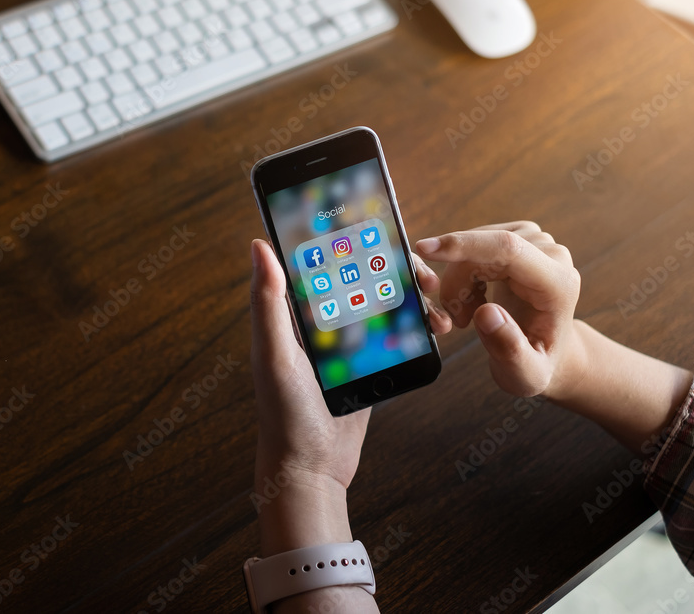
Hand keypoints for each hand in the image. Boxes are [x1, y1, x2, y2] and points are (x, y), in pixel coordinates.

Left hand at [249, 239, 449, 554]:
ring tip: (434, 299)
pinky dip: (415, 326)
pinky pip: (393, 335)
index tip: (380, 226)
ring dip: (410, 295)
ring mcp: (346, 344)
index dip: (348, 240)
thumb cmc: (284, 412)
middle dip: (394, 267)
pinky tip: (433, 326)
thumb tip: (259, 244)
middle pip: (360, 278)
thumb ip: (268, 301)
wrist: (311, 468)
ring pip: (382, 303)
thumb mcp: (274, 354)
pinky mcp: (367, 365)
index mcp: (293, 314)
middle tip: (423, 272)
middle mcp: (319, 323)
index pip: (321, 262)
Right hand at [415, 221, 582, 398]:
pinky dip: (464, 271)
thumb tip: (486, 313)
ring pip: (476, 245)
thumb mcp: (525, 372)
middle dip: (457, 281)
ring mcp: (538, 242)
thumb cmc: (538, 362)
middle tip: (454, 319)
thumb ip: (508, 347)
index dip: (464, 245)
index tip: (425, 250)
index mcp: (559, 284)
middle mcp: (552, 255)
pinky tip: (473, 297)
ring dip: (459, 279)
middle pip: (485, 250)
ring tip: (467, 314)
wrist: (551, 350)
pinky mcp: (522, 239)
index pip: (508, 249)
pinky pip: (477, 244)